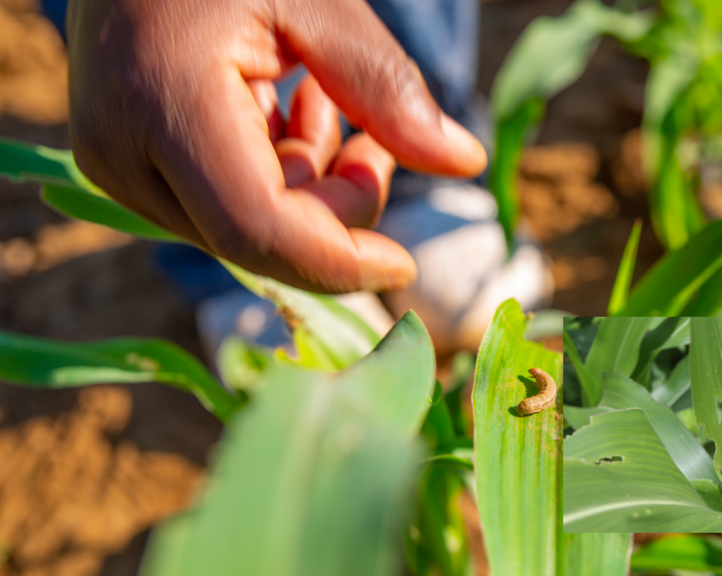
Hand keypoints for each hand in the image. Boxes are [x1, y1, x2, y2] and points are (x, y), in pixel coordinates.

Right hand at [66, 0, 487, 292]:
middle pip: (260, 239)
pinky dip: (275, 174)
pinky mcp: (123, 166)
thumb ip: (387, 85)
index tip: (404, 265)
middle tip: (375, 139)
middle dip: (336, 206)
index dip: (340, 263)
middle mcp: (123, 152)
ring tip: (321, 97)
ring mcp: (114, 164)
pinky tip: (284, 108)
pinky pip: (221, 206)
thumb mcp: (317, 0)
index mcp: (166, 102)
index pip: (260, 230)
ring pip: (245, 229)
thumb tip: (464, 161)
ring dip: (310, 184)